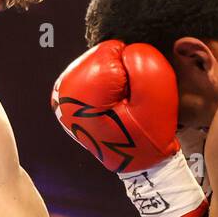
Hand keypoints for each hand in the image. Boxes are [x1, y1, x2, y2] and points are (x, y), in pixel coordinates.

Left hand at [52, 41, 206, 216]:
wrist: (139, 167)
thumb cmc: (145, 137)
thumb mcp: (154, 100)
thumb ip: (144, 64)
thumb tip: (127, 49)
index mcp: (77, 92)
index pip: (111, 52)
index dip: (132, 69)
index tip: (133, 97)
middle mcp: (62, 92)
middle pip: (101, 56)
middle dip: (122, 73)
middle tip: (128, 102)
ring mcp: (64, 97)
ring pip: (99, 64)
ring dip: (116, 78)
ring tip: (121, 105)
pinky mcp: (72, 100)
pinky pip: (96, 76)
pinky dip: (109, 85)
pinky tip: (114, 104)